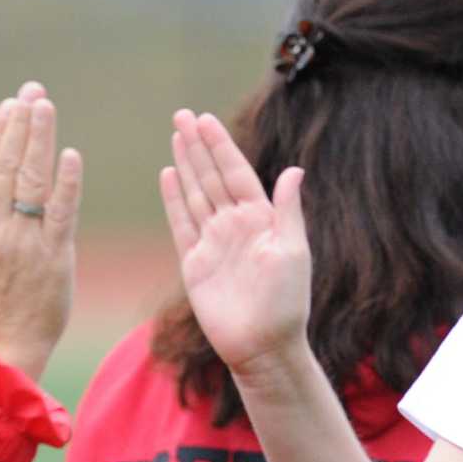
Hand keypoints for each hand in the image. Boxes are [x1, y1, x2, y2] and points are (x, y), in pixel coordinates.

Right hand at [0, 82, 80, 379]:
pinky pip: (62, 213)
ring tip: (46, 108)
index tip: (11, 104)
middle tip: (34, 91)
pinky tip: (70, 156)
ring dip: (40, 140)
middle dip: (22, 124)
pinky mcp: (56, 256)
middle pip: (9, 165)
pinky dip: (66, 183)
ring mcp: (26, 240)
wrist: (1, 344)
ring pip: (33, 181)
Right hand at [158, 110, 309, 382]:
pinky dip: (173, 199)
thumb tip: (294, 170)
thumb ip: (288, 210)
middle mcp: (235, 225)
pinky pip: (181, 223)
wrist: (263, 347)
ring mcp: (213, 242)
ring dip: (186, 164)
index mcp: (261, 219)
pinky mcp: (194, 262)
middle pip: (212, 176)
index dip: (221, 146)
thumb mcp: (293, 252)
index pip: (236, 173)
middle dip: (198, 145)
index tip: (206, 120)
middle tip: (182, 115)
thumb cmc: (286, 303)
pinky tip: (168, 174)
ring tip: (175, 135)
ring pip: (196, 193)